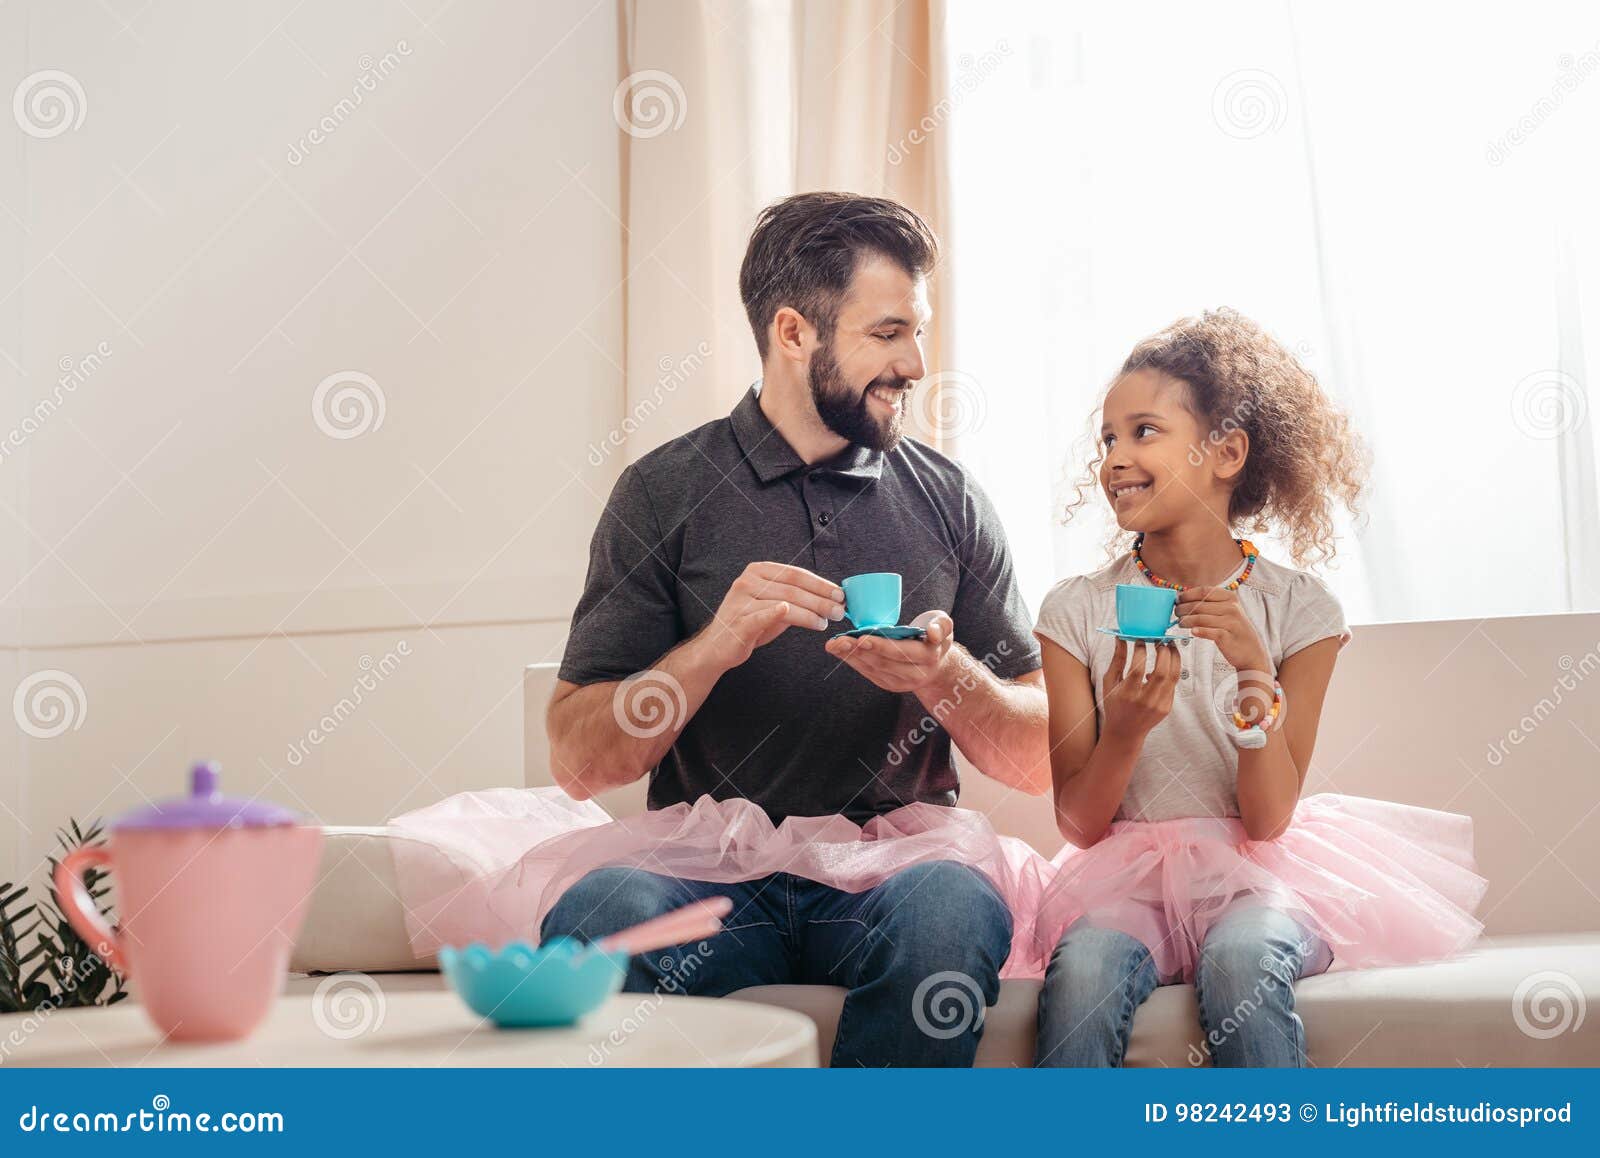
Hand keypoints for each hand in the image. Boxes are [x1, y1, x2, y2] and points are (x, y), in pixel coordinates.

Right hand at [698, 562, 845, 671]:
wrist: (718, 646)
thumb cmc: (750, 624)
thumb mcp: (774, 605)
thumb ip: (796, 598)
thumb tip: (830, 599)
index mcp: (758, 571)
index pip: (796, 574)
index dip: (820, 584)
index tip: (840, 594)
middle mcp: (748, 581)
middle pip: (793, 588)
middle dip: (820, 599)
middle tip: (839, 610)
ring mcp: (742, 600)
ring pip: (785, 602)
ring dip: (810, 613)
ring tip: (825, 622)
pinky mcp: (739, 620)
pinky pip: (764, 616)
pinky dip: (780, 614)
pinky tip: (800, 616)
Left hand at [824, 609, 954, 693]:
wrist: (937, 664)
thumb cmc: (936, 637)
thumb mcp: (945, 626)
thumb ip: (941, 625)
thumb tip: (932, 632)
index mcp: (927, 657)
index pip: (901, 652)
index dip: (881, 646)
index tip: (862, 638)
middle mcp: (914, 674)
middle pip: (882, 662)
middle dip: (858, 651)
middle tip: (839, 640)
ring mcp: (900, 682)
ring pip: (872, 669)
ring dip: (850, 657)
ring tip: (833, 645)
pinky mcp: (889, 685)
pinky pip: (868, 673)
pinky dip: (852, 662)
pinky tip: (839, 652)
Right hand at [1100, 637, 1180, 738]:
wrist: (1125, 732)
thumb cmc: (1114, 705)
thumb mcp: (1109, 683)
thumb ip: (1117, 659)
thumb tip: (1121, 638)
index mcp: (1127, 694)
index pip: (1138, 669)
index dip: (1141, 650)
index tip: (1140, 639)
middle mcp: (1145, 701)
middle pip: (1162, 672)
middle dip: (1163, 651)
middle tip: (1160, 639)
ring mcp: (1158, 705)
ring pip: (1173, 677)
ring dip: (1174, 658)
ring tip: (1169, 646)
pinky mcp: (1167, 707)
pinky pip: (1173, 684)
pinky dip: (1171, 671)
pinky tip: (1165, 664)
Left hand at [1175, 585, 1271, 673]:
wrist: (1252, 652)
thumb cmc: (1234, 631)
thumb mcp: (1227, 612)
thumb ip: (1210, 604)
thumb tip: (1184, 598)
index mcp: (1230, 597)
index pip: (1204, 590)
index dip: (1187, 594)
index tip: (1177, 600)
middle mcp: (1232, 607)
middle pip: (1199, 604)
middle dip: (1183, 608)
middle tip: (1176, 613)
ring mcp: (1230, 622)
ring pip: (1200, 618)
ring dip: (1186, 620)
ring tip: (1180, 623)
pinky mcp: (1227, 636)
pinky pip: (1207, 631)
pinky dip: (1197, 631)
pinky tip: (1192, 632)